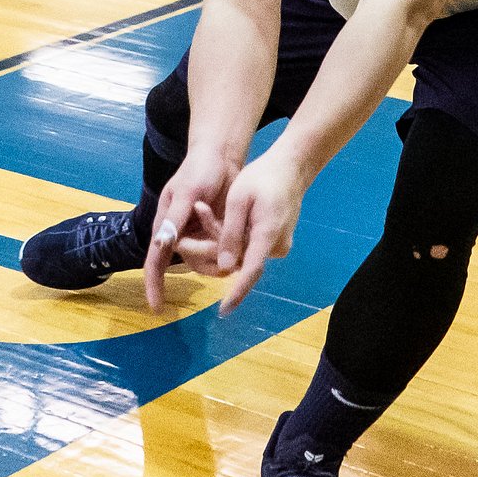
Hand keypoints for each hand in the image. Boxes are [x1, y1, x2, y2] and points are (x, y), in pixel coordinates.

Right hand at [144, 153, 235, 310]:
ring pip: (209, 260)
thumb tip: (160, 244)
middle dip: (207, 253)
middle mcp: (179, 235)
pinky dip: (231, 247)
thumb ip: (174, 219)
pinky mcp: (216, 233)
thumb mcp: (188, 193)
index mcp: (165, 226)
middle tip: (223, 235)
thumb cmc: (199, 170)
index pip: (155, 262)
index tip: (157, 309)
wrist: (222, 156)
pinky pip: (223, 251)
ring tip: (234, 230)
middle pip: (191, 262)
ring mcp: (198, 235)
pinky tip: (241, 235)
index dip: (154, 286)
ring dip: (222, 251)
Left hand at [216, 148, 309, 316]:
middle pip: (239, 260)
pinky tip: (222, 217)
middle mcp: (276, 246)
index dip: (237, 292)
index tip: (223, 310)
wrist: (292, 167)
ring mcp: (279, 244)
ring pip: (243, 252)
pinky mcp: (277, 241)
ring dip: (222, 239)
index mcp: (267, 234)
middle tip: (185, 231)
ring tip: (202, 209)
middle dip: (212, 248)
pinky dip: (234, 236)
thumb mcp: (239, 199)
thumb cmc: (263, 177)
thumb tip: (223, 266)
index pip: (251, 271)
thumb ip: (230, 233)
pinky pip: (251, 245)